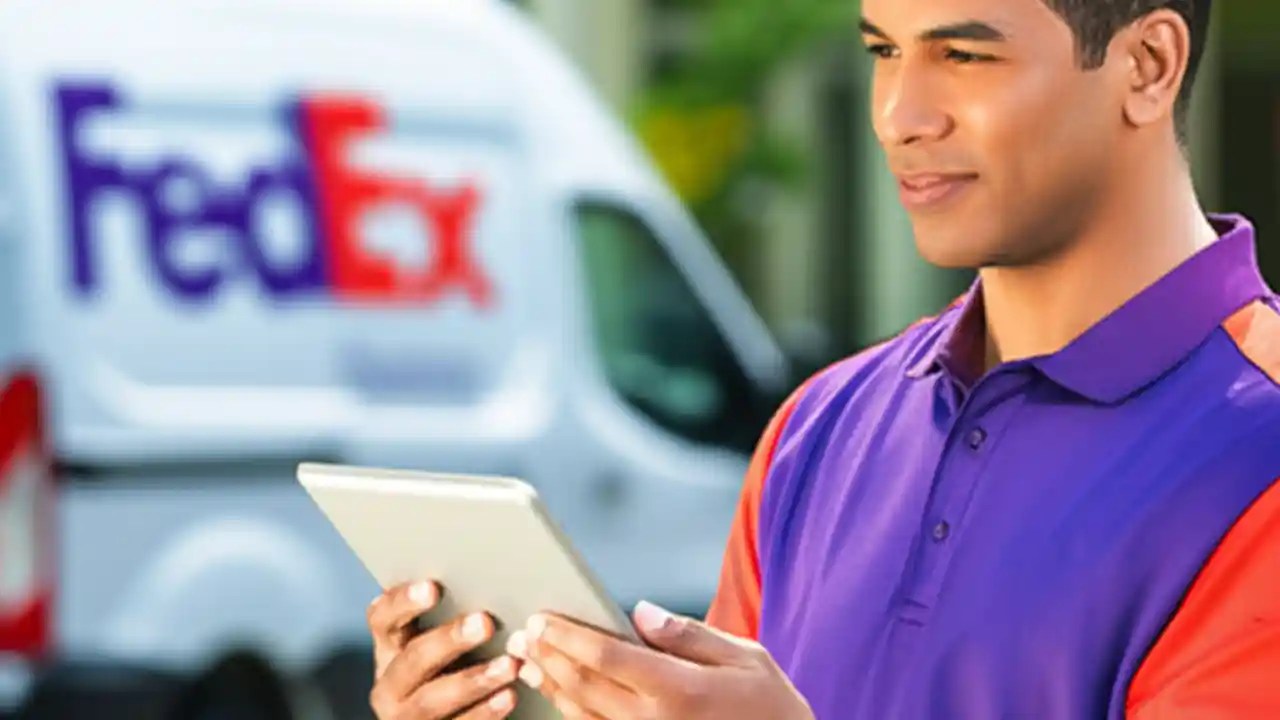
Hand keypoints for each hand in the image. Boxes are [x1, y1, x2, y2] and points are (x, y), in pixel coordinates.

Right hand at [367, 580, 519, 718]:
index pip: (382, 619)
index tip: (432, 587)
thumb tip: (489, 585)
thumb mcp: (440, 648)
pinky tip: (508, 696)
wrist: (444, 719)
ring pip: (432, 699)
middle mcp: (389, 685)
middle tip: (485, 623)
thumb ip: (452, 620)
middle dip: (449, 640)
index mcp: (389, 650)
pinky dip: (484, 712)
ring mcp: (405, 717)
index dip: (403, 602)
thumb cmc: (450, 672)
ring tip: (509, 665)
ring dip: (473, 680)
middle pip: (412, 658)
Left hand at [506, 601, 812, 719]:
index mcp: (681, 690)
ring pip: (583, 718)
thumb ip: (688, 635)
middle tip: (521, 636)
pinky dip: (573, 716)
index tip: (541, 620)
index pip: (609, 658)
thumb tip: (639, 612)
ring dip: (552, 688)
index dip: (569, 637)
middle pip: (585, 688)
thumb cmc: (769, 705)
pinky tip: (560, 698)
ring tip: (529, 663)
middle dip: (548, 658)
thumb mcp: (745, 657)